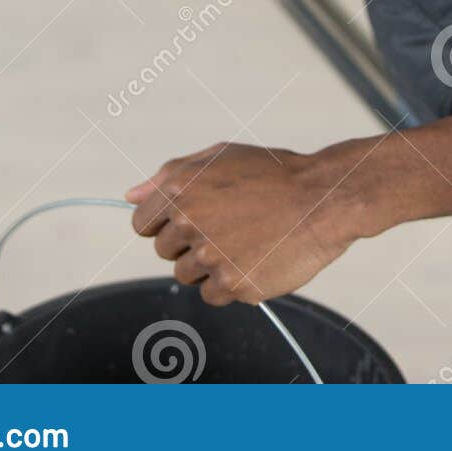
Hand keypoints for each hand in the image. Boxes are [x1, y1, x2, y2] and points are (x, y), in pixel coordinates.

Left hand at [126, 141, 355, 304]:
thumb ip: (168, 175)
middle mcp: (189, 224)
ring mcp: (210, 257)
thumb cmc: (272, 173)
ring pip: (187, 275)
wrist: (322, 198)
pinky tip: (254, 258)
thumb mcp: (219, 156)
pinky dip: (229, 283)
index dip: (163, 222)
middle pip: (165, 251)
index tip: (188, 220)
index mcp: (180, 190)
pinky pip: (213, 294)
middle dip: (188, 242)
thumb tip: (129, 195)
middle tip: (227, 225)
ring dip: (208, 264)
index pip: (142, 223)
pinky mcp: (233, 285)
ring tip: (243, 240)